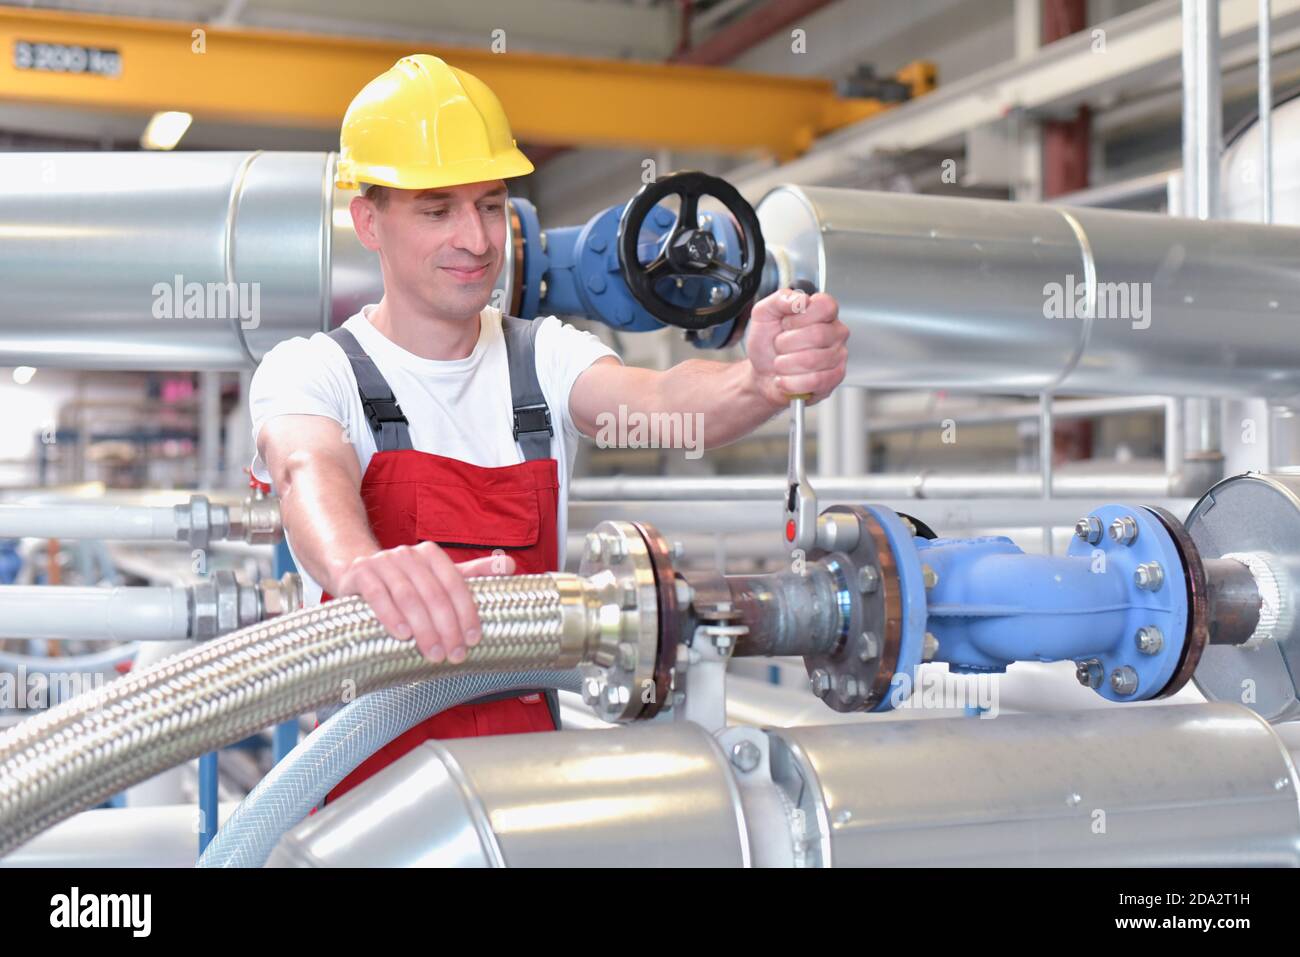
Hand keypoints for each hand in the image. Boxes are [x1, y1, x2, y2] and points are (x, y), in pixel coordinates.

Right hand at [333, 543, 515, 663]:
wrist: (354, 570)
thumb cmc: (404, 580)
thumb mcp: (438, 576)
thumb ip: (473, 573)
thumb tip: (510, 566)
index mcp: (431, 554)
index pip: (455, 584)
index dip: (466, 612)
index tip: (473, 639)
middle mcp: (408, 554)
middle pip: (434, 594)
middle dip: (447, 628)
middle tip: (454, 655)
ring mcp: (382, 563)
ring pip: (408, 597)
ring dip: (423, 628)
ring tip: (433, 653)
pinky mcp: (360, 575)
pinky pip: (378, 596)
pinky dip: (391, 616)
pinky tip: (403, 636)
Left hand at [743, 287, 848, 407]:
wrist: (761, 372)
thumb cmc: (767, 343)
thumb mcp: (764, 314)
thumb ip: (780, 299)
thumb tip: (801, 299)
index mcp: (822, 312)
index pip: (826, 306)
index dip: (800, 317)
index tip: (786, 323)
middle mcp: (835, 332)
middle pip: (817, 335)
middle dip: (786, 343)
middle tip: (780, 345)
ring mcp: (838, 355)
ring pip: (813, 360)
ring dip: (786, 364)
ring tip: (781, 363)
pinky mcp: (834, 378)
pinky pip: (815, 381)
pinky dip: (791, 382)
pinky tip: (785, 378)